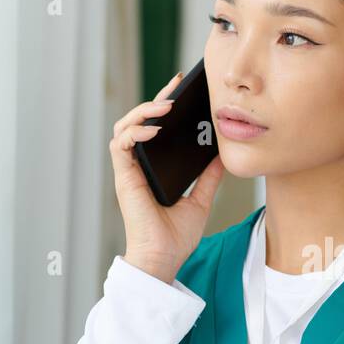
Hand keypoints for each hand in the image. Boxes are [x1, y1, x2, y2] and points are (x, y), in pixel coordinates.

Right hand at [108, 70, 225, 282]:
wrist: (163, 259)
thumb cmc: (176, 237)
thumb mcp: (201, 200)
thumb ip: (209, 177)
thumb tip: (223, 155)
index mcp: (153, 169)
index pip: (155, 129)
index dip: (165, 106)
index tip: (182, 91)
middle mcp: (138, 166)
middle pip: (139, 121)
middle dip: (156, 99)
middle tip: (176, 84)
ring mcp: (129, 171)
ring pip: (124, 127)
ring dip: (143, 111)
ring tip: (166, 105)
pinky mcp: (123, 178)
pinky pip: (121, 145)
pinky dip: (135, 131)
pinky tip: (154, 129)